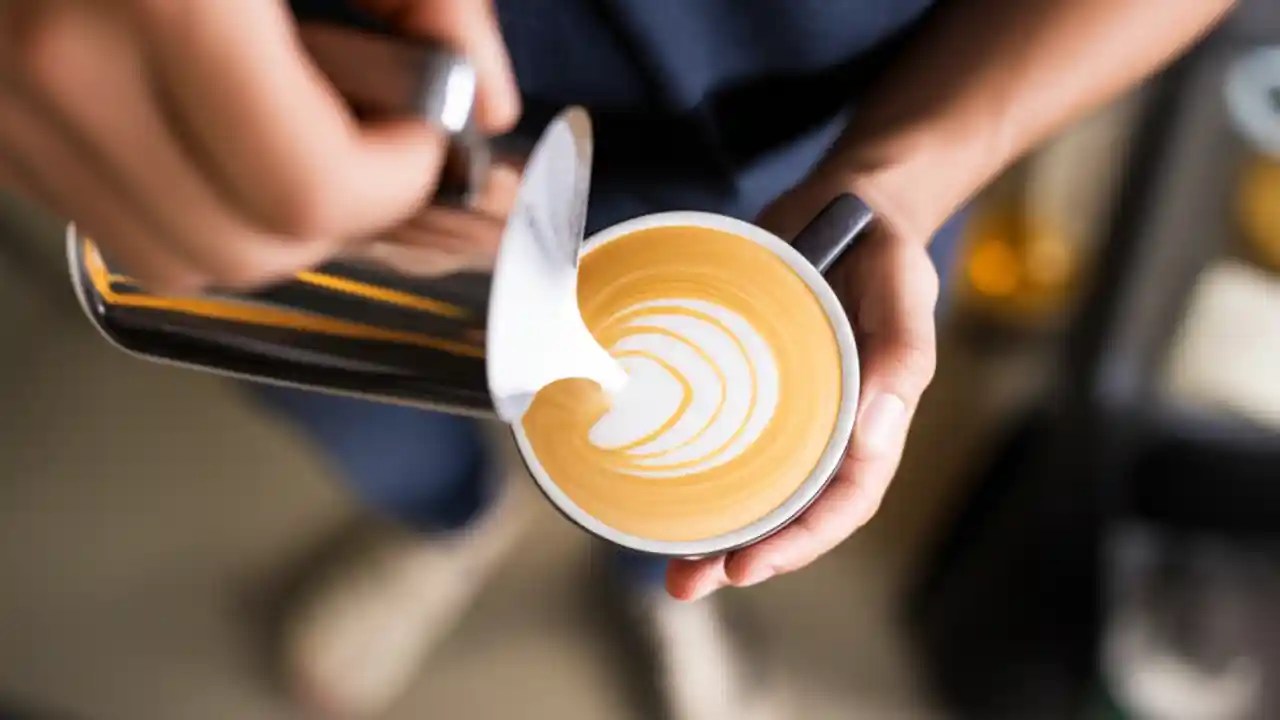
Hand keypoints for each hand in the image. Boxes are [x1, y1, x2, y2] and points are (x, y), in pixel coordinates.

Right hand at [0, 0, 516, 292]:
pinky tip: (213, 122)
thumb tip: (485, 104)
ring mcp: (11, 100)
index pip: (310, 191)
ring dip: (262, 220)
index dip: (397, 180)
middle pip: (248, 248)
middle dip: (339, 210)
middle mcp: (67, 67)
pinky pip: (110, 213)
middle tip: (371, 139)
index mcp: (168, 1)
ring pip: (175, 253)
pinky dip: (186, 197)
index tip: (423, 132)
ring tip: (295, 132)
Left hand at [666, 177, 939, 600]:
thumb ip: (900, 357)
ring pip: (749, 483)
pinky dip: (690, 465)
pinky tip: (650, 483)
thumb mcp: (904, 291)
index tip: (747, 566)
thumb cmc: (885, 248)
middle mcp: (828, 425)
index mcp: (873, 421)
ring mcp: (785, 407)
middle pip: (788, 510)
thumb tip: (876, 436)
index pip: (842, 502)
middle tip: (686, 584)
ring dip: (710, 527)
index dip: (798, 542)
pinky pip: (719, 433)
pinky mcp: (744, 381)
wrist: (846, 198)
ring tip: (665, 565)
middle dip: (742, 555)